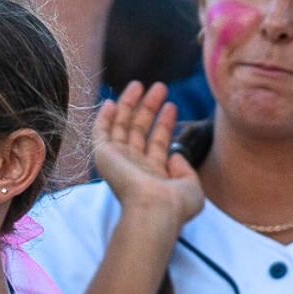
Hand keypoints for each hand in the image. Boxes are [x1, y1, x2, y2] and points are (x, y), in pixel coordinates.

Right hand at [94, 82, 202, 230]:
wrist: (154, 209)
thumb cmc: (175, 204)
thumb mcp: (191, 188)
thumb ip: (185, 170)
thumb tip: (175, 154)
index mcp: (154, 175)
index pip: (157, 143)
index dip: (164, 123)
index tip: (172, 105)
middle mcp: (135, 167)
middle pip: (140, 130)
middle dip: (149, 108)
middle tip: (160, 87)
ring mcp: (119, 161)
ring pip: (122, 127)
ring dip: (130, 105)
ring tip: (141, 84)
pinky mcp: (104, 156)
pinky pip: (101, 132)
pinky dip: (104, 117)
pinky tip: (113, 101)